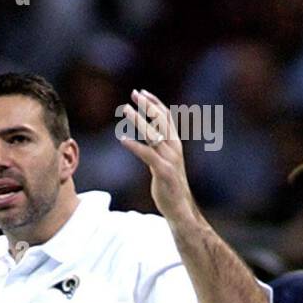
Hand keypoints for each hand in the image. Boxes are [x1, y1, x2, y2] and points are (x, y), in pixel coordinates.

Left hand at [116, 89, 193, 223]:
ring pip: (153, 133)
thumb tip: (150, 139)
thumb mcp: (164, 163)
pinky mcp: (163, 172)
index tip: (142, 92)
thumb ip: (158, 150)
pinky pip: (147, 155)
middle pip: (161, 120)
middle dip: (147, 105)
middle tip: (133, 93)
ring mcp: (170, 159)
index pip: (167, 117)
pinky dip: (134, 146)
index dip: (155, 103)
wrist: (180, 209)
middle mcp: (174, 148)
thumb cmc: (170, 188)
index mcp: (175, 144)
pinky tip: (122, 139)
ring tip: (125, 109)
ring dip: (138, 119)